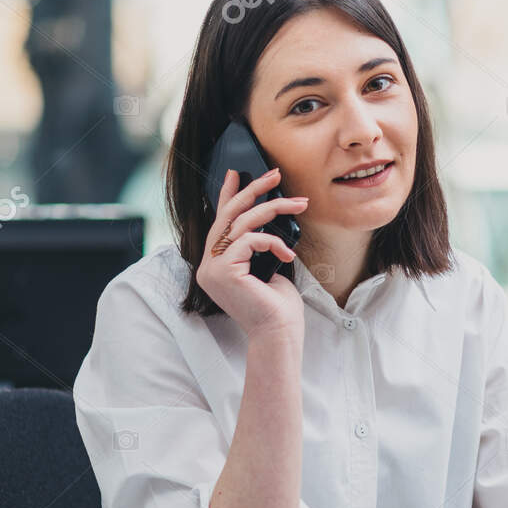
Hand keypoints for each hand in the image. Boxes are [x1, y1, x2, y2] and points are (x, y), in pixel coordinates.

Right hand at [196, 167, 307, 340]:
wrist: (280, 333)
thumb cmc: (279, 307)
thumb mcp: (268, 267)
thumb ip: (257, 245)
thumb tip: (265, 218)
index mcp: (217, 265)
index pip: (221, 222)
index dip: (228, 195)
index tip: (237, 173)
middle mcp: (208, 266)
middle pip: (228, 216)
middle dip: (253, 190)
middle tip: (274, 173)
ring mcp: (211, 269)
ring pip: (241, 223)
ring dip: (273, 208)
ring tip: (299, 204)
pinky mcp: (223, 271)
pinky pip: (249, 240)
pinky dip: (272, 241)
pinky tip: (287, 253)